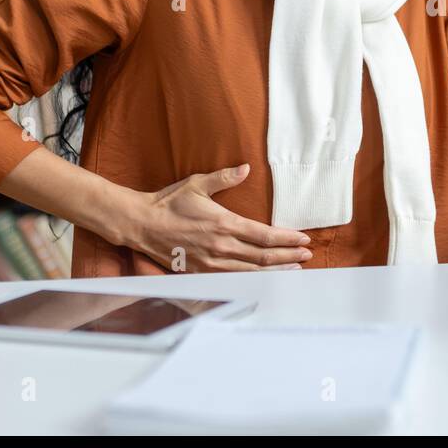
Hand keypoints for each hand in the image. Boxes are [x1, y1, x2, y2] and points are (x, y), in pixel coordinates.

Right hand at [119, 163, 312, 272]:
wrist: (140, 224)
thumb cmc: (169, 202)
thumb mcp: (197, 184)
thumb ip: (225, 178)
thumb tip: (246, 168)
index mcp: (224, 223)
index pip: (265, 235)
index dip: (287, 239)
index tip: (304, 239)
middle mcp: (221, 246)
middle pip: (264, 257)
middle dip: (289, 256)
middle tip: (307, 256)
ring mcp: (212, 263)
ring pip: (252, 271)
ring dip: (276, 270)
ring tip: (294, 268)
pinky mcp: (202, 272)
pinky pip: (234, 279)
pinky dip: (254, 279)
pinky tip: (265, 278)